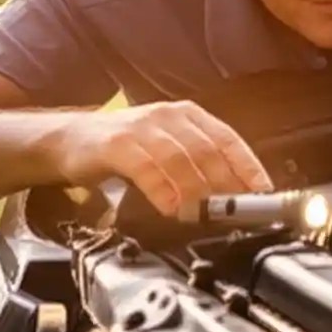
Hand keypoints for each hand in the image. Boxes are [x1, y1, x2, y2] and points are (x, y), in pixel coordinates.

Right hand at [50, 101, 272, 218]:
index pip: (229, 140)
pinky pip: (145, 167)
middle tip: (236, 212)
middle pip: (208, 151)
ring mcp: (142, 127)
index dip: (249, 167)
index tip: (263, 194)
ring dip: (197, 190)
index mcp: (189, 116)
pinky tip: (170, 208)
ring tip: (205, 215)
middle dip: (226, 185)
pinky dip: (162, 190)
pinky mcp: (116, 143)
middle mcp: (169, 116)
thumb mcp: (168, 149)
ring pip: (180, 159)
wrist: (68, 140)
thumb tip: (235, 196)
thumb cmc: (125, 148)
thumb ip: (198, 166)